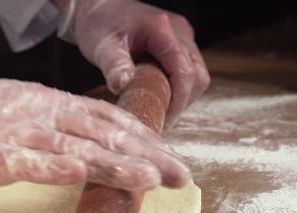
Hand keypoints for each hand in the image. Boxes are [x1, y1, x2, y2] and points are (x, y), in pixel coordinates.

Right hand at [0, 57, 190, 191]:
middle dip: (146, 155)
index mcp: (52, 103)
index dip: (144, 138)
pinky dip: (54, 167)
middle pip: (104, 133)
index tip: (171, 159)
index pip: (109, 119)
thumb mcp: (24, 109)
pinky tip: (81, 175)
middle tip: (180, 175)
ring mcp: (18, 134)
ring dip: (115, 163)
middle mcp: (43, 113)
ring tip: (149, 178)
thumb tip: (95, 145)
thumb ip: (59, 125)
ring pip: (75, 148)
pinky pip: (27, 161)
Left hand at [56, 0, 209, 121]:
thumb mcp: (100, 45)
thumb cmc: (98, 24)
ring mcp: (183, 36)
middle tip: (162, 117)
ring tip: (161, 107)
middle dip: (183, 100)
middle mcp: (179, 30)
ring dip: (184, 95)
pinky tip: (161, 94)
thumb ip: (113, 64)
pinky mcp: (181, 42)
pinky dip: (181, 87)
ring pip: (199, 74)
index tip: (164, 117)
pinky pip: (192, 70)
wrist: (99, 8)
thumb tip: (121, 85)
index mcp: (161, 29)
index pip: (184, 70)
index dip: (178, 98)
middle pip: (198, 75)